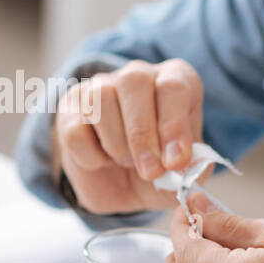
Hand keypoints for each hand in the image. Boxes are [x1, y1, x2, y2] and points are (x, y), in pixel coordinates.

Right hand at [53, 59, 203, 214]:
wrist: (126, 186)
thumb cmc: (162, 169)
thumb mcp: (185, 174)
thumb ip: (193, 168)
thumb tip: (184, 163)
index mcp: (174, 79)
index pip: (173, 85)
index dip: (173, 125)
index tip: (174, 162)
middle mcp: (137, 75)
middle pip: (134, 82)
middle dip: (142, 134)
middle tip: (150, 171)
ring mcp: (99, 87)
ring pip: (100, 99)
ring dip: (116, 143)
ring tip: (127, 162)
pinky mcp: (70, 109)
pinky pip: (75, 129)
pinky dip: (90, 156)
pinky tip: (102, 162)